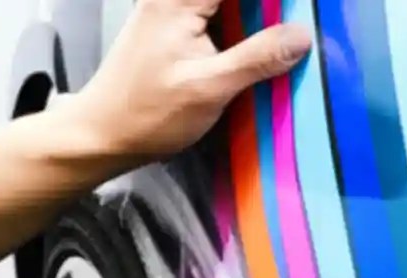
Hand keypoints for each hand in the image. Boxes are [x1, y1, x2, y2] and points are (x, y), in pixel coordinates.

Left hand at [66, 0, 310, 163]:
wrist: (102, 135)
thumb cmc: (150, 113)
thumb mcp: (209, 88)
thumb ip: (257, 58)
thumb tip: (303, 35)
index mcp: (177, 0)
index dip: (270, 4)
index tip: (300, 13)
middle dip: (263, 10)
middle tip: (296, 21)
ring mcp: (169, 9)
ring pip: (223, 6)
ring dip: (252, 15)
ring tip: (284, 29)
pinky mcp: (172, 27)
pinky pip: (214, 13)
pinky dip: (238, 20)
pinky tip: (259, 41)